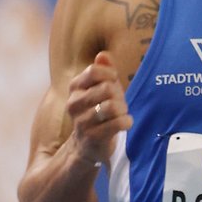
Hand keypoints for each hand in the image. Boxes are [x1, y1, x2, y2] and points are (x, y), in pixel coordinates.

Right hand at [67, 52, 131, 167]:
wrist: (87, 146)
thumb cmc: (98, 112)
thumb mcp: (100, 89)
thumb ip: (103, 70)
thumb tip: (103, 55)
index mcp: (75, 87)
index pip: (94, 71)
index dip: (110, 75)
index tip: (114, 83)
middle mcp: (74, 103)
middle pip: (106, 88)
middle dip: (119, 95)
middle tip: (120, 103)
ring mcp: (82, 121)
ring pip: (112, 106)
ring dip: (123, 109)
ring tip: (122, 113)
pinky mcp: (92, 137)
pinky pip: (117, 123)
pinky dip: (127, 121)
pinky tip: (126, 123)